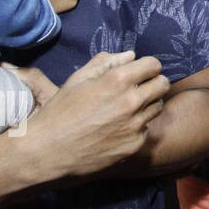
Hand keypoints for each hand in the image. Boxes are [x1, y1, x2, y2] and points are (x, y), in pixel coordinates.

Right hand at [19, 51, 169, 182]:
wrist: (46, 152)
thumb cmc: (59, 112)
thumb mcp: (77, 80)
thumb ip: (105, 63)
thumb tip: (130, 55)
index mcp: (117, 80)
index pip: (154, 65)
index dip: (147, 67)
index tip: (139, 73)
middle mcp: (131, 101)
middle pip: (163, 84)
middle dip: (153, 83)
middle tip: (138, 89)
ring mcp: (135, 125)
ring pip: (157, 107)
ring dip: (147, 105)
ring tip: (125, 110)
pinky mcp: (134, 144)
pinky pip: (146, 129)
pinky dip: (136, 127)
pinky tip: (117, 130)